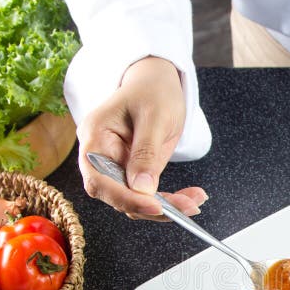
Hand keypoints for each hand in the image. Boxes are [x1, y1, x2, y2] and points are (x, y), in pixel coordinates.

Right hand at [77, 56, 207, 219]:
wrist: (157, 82)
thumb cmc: (152, 89)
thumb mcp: (155, 116)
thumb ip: (146, 152)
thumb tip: (141, 188)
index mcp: (95, 137)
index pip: (100, 179)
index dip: (125, 197)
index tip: (155, 206)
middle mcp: (100, 155)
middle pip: (116, 194)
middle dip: (151, 206)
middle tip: (187, 207)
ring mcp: (116, 166)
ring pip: (134, 199)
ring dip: (165, 207)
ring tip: (195, 203)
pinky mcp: (133, 172)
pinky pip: (146, 194)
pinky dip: (168, 201)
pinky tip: (191, 200)